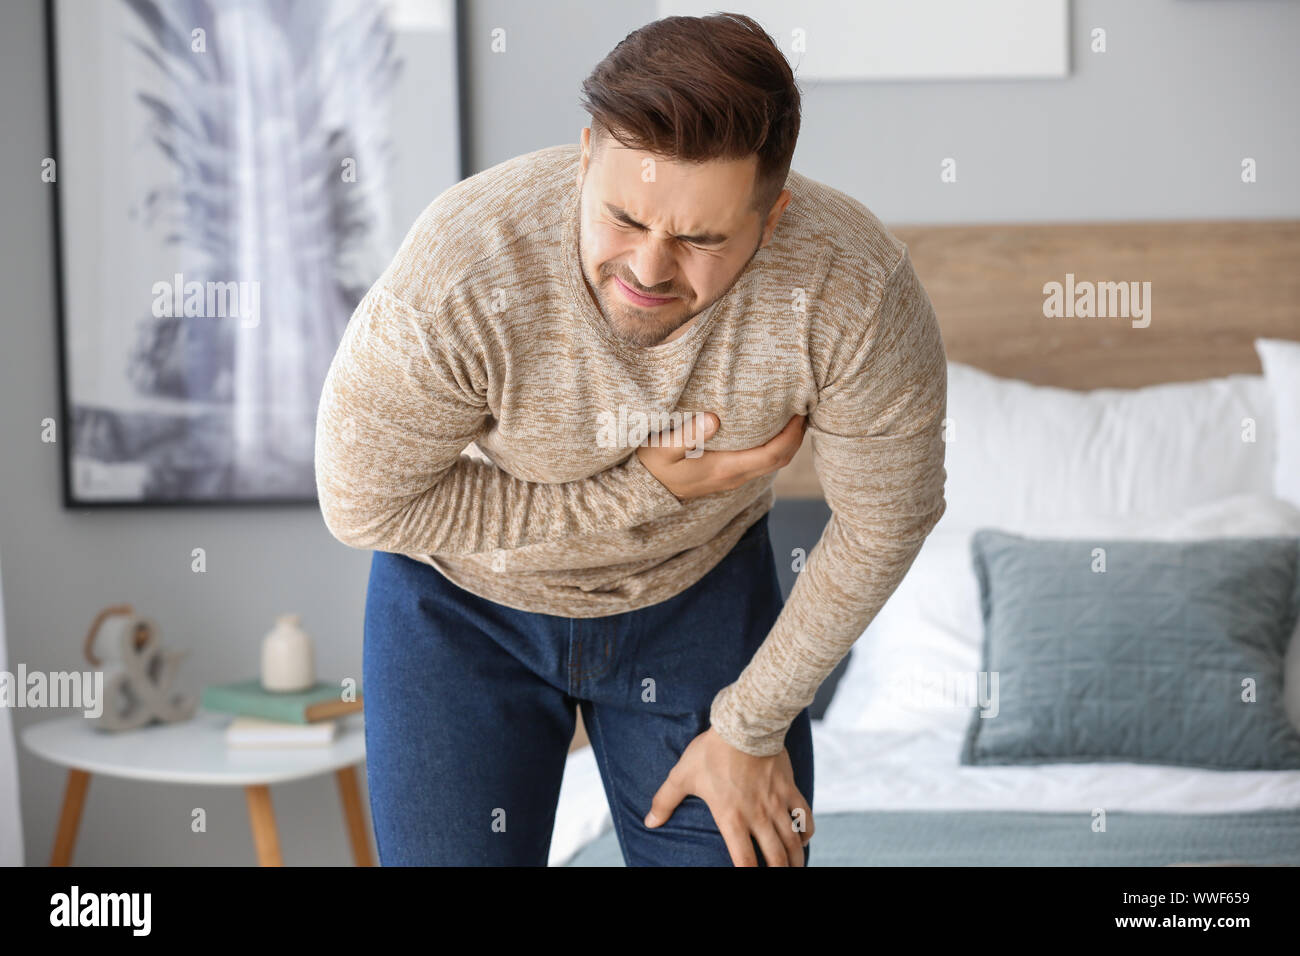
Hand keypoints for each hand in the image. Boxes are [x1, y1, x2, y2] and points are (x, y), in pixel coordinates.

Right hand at [636, 413, 806, 500]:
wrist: (642, 491)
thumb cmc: (651, 464)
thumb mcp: (661, 447)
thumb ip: (687, 434)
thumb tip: (715, 420)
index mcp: (725, 469)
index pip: (772, 455)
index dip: (791, 435)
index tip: (799, 412)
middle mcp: (735, 477)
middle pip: (780, 460)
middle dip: (797, 436)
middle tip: (804, 406)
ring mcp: (732, 478)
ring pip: (772, 462)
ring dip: (787, 441)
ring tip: (792, 413)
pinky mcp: (728, 474)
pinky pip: (761, 461)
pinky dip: (774, 445)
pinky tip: (770, 426)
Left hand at [644, 726, 813, 866]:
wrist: (744, 725)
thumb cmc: (711, 751)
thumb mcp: (682, 776)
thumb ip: (665, 801)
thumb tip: (649, 822)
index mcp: (732, 818)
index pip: (744, 860)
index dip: (749, 876)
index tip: (750, 878)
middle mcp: (758, 816)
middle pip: (775, 857)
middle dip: (778, 872)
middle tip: (778, 877)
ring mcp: (777, 803)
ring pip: (793, 841)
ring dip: (795, 860)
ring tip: (794, 868)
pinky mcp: (790, 789)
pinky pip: (804, 817)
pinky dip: (806, 832)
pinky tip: (802, 840)